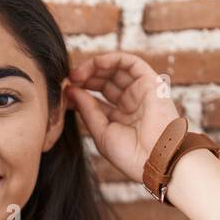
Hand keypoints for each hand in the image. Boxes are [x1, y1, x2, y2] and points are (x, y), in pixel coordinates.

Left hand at [64, 51, 182, 185]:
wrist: (155, 160)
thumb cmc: (130, 154)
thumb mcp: (101, 132)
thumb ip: (87, 109)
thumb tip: (70, 90)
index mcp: (120, 118)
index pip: (97, 99)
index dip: (79, 93)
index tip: (65, 92)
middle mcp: (132, 102)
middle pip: (105, 82)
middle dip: (85, 78)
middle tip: (69, 80)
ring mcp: (141, 91)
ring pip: (115, 70)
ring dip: (95, 67)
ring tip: (77, 74)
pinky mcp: (151, 82)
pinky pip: (130, 63)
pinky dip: (112, 59)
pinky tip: (96, 64)